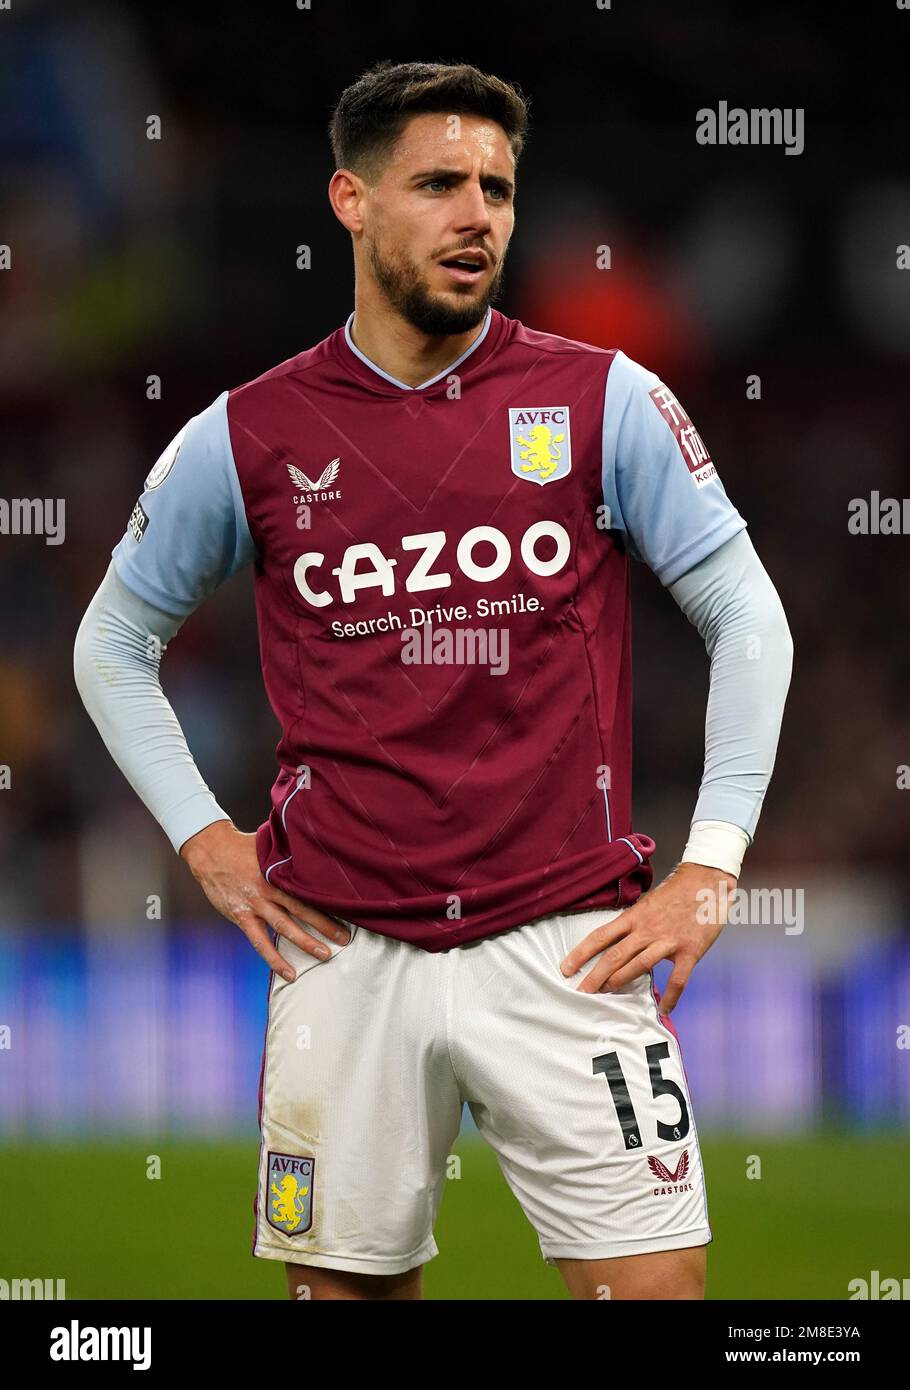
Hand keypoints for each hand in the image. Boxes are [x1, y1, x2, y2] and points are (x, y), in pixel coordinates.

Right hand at [179, 819, 349, 981]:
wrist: (210, 852)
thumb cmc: (242, 846)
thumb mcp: (268, 845)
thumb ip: (287, 854)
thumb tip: (313, 850)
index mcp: (277, 871)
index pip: (307, 887)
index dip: (326, 899)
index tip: (348, 909)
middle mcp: (269, 889)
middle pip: (301, 909)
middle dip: (325, 924)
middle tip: (345, 938)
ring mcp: (255, 905)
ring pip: (284, 927)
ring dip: (305, 942)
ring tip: (325, 955)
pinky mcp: (241, 917)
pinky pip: (260, 942)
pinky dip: (275, 959)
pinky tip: (289, 973)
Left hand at [559, 861, 735, 1012]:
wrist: (707, 881)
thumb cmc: (676, 892)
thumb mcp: (648, 903)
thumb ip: (634, 922)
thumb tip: (616, 941)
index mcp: (634, 916)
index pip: (601, 935)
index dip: (581, 952)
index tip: (565, 967)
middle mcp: (647, 929)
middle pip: (615, 955)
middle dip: (595, 975)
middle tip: (581, 992)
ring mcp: (668, 941)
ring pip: (639, 965)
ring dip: (621, 981)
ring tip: (606, 995)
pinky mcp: (689, 951)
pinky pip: (678, 979)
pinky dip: (671, 996)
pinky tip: (664, 1009)